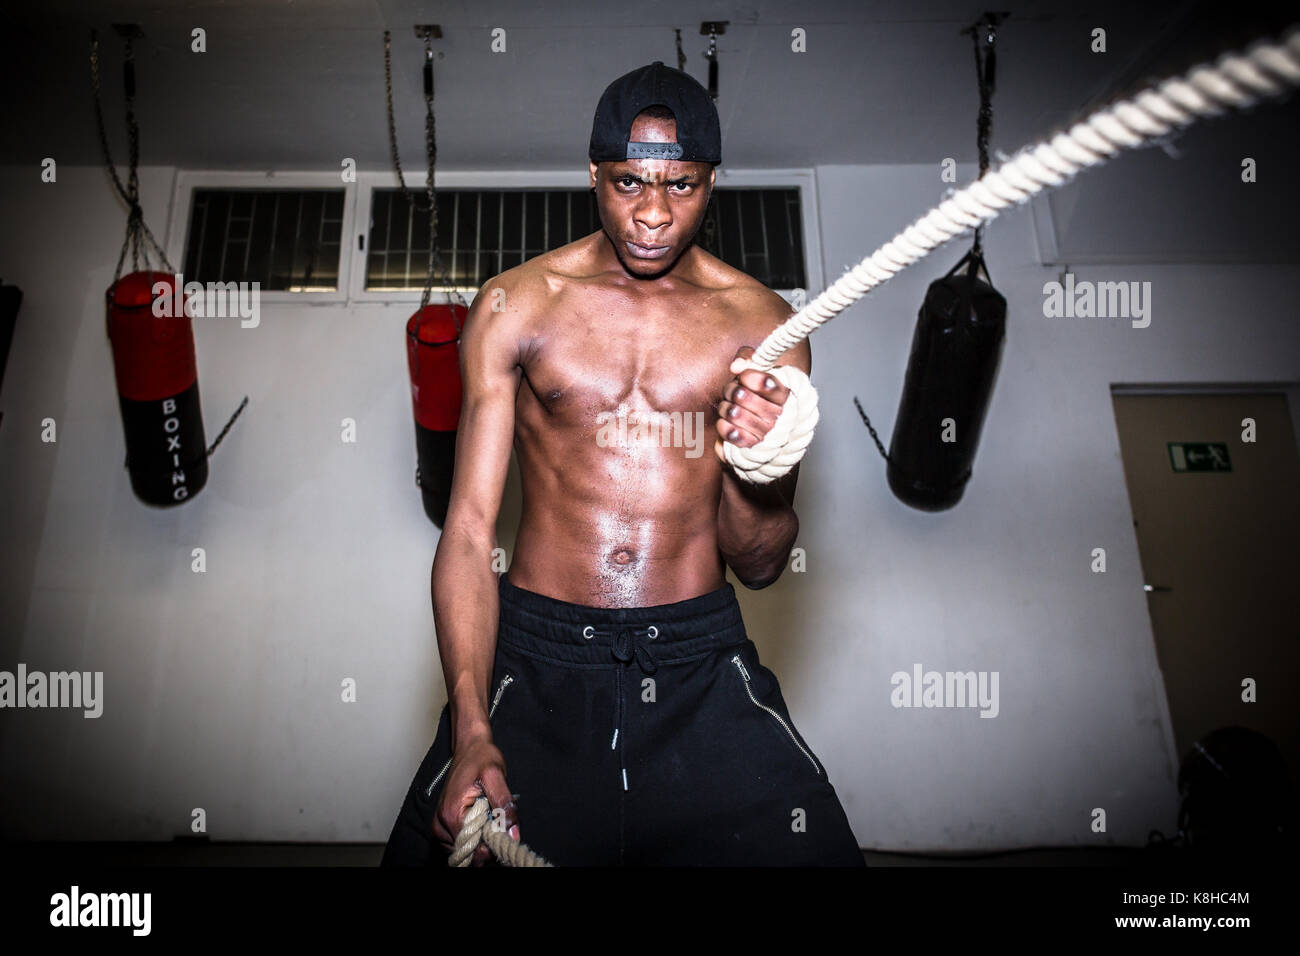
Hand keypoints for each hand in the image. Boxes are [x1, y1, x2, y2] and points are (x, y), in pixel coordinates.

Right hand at [432, 731, 518, 865]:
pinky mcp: (442, 823)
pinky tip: (482, 821)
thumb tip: (513, 833)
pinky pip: (458, 842)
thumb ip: (505, 806)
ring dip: (479, 841)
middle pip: (467, 852)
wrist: (469, 746)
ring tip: (489, 819)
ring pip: (463, 849)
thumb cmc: (481, 757)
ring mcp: (439, 824)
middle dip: (485, 844)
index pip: (471, 849)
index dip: (490, 847)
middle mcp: (441, 822)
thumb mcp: (497, 776)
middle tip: (498, 825)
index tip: (503, 836)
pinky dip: (472, 837)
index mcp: (452, 813)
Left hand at [714, 346, 792, 462]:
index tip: (744, 377)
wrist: (760, 436)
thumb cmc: (757, 397)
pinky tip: (727, 423)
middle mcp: (780, 417)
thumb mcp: (756, 371)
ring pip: (733, 413)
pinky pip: (730, 433)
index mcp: (785, 395)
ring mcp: (767, 436)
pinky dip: (723, 425)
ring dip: (726, 408)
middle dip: (731, 390)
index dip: (751, 378)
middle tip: (733, 392)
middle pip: (741, 395)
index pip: (768, 384)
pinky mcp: (752, 450)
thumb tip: (736, 366)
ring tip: (730, 408)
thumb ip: (748, 358)